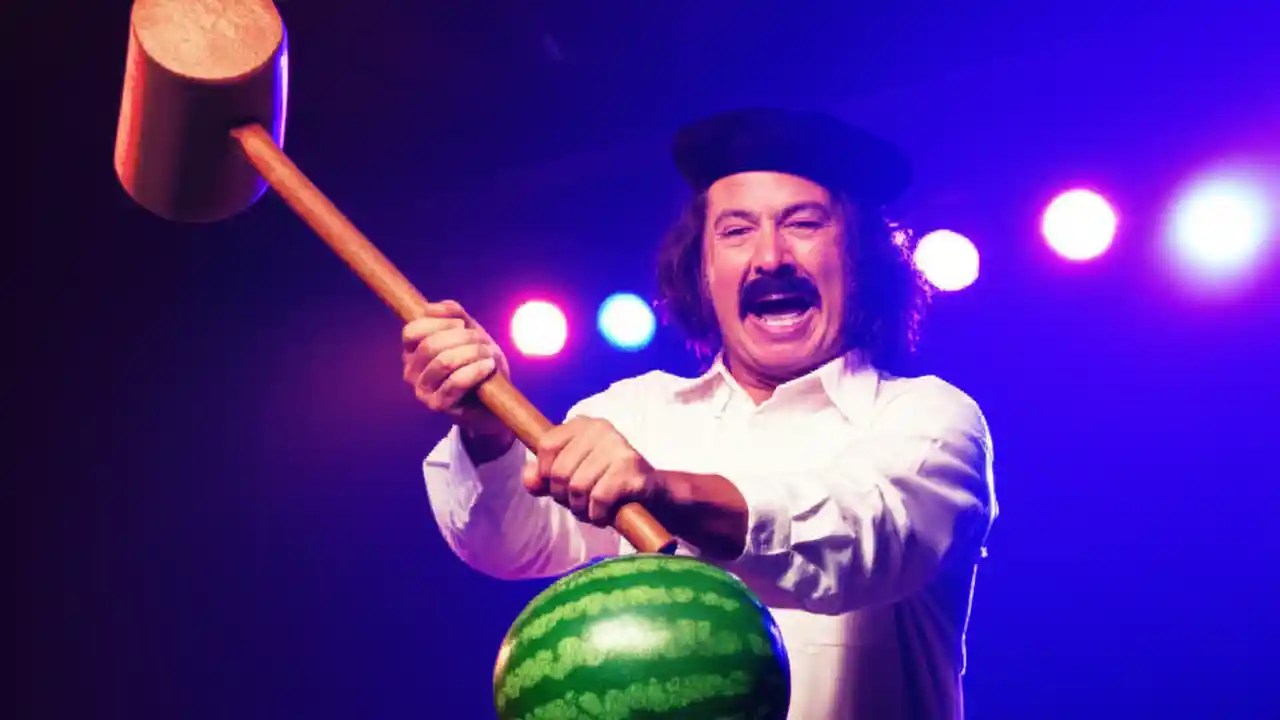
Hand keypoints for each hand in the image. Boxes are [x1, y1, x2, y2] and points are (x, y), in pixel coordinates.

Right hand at [402, 300, 511, 444]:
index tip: (462, 324)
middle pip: (430, 346)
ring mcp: (422, 391)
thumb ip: (454, 315)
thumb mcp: (468, 334)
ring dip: (472, 353)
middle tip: (482, 341)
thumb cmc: (477, 363)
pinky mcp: (437, 405)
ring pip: (443, 362)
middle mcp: (411, 372)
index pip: (411, 332)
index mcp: (413, 352)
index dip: (438, 323)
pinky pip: (454, 383)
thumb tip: (431, 307)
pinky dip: (475, 371)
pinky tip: (489, 366)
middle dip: (462, 338)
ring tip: (489, 354)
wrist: (492, 401)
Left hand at [522, 417, 665, 526]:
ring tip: (593, 509)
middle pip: (560, 471)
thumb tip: (529, 478)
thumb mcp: (571, 478)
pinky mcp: (631, 469)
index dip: (547, 474)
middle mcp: (601, 428)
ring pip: (577, 487)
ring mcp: (618, 446)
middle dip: (565, 497)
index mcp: (583, 424)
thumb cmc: (606, 485)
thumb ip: (543, 477)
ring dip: (581, 509)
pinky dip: (597, 515)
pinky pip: (598, 499)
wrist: (654, 496)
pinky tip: (606, 514)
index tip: (562, 485)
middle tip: (581, 502)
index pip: (546, 446)